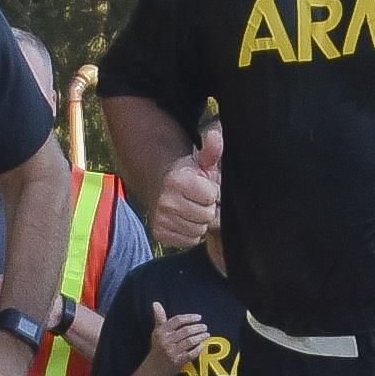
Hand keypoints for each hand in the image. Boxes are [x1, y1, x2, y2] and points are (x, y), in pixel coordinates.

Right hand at [143, 306, 210, 375]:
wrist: (153, 370)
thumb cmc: (157, 348)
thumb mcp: (156, 333)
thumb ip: (159, 318)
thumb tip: (156, 303)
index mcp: (161, 332)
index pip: (177, 320)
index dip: (189, 317)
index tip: (199, 317)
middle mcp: (165, 341)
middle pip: (185, 331)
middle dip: (198, 328)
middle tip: (205, 327)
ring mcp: (171, 352)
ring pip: (190, 341)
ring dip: (200, 337)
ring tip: (206, 334)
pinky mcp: (177, 362)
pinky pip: (191, 353)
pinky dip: (198, 349)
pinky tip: (203, 345)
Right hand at [154, 130, 221, 249]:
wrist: (160, 187)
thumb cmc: (188, 175)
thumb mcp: (201, 161)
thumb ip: (212, 150)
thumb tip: (215, 135)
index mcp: (177, 180)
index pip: (212, 196)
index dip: (213, 192)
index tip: (206, 187)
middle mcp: (166, 201)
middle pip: (207, 216)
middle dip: (208, 208)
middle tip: (200, 200)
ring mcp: (161, 219)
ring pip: (199, 230)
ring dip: (200, 221)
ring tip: (193, 208)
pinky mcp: (160, 234)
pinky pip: (190, 240)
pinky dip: (192, 233)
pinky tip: (186, 219)